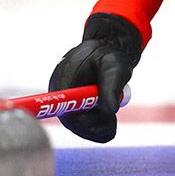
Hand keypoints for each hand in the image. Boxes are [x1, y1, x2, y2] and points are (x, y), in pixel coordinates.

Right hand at [48, 13, 141, 142]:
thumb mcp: (114, 68)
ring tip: (111, 102)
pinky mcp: (71, 104)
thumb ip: (111, 88)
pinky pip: (83, 121)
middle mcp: (60, 92)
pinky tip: (106, 106)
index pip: (66, 111)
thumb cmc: (109, 56)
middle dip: (95, 124)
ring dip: (98, 120)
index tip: (105, 126)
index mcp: (64, 80)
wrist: (107, 49)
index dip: (83, 124)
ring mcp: (64, 99)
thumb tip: (110, 111)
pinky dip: (97, 119)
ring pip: (80, 124)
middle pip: (73, 122)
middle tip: (113, 118)